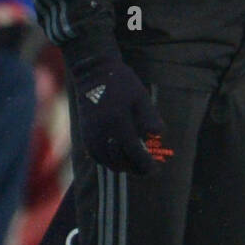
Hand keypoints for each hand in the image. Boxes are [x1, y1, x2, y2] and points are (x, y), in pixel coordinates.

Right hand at [72, 53, 164, 174]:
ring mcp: (91, 134)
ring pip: (107, 162)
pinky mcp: (85, 134)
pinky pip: (97, 156)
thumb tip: (159, 136)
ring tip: (136, 166)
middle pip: (120, 161)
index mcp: (118, 122)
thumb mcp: (141, 97)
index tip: (155, 169)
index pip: (133, 152)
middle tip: (148, 170)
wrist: (93, 74)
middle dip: (135, 168)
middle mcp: (102, 131)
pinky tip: (120, 160)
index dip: (145, 164)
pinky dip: (109, 162)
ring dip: (123, 167)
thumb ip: (150, 118)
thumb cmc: (122, 84)